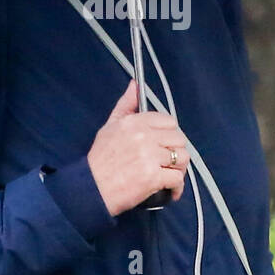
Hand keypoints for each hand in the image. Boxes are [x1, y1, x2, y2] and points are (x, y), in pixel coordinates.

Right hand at [86, 81, 188, 215]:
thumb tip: (135, 85)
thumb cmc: (99, 160)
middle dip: (176, 151)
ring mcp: (150, 157)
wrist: (91, 189)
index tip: (164, 143)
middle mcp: (144, 136)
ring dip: (179, 169)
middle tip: (168, 162)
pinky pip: (178, 179)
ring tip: (170, 175)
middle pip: (179, 139)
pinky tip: (170, 190)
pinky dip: (177, 187)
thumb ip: (125, 105)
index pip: (169, 121)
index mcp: (135, 122)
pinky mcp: (153, 177)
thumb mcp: (110, 126)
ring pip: (182, 158)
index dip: (169, 134)